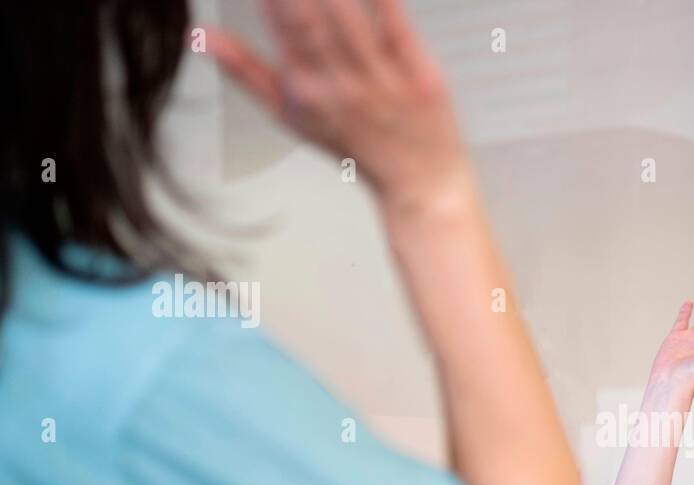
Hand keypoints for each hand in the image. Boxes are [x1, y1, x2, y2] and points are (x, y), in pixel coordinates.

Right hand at [207, 0, 473, 216]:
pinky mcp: (422, 79)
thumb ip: (246, 72)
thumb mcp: (292, 116)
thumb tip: (199, 35)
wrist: (419, 185)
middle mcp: (340, 86)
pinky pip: (398, 28)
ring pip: (349, 18)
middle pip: (310, 19)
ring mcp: (382, 82)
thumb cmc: (355, 145)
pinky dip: (381, 0)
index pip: (280, 23)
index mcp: (305, 91)